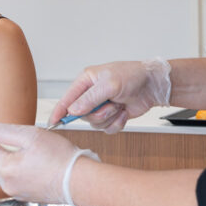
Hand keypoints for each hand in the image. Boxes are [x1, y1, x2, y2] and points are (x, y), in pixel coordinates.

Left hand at [0, 123, 96, 204]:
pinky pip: (13, 182)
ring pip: (1, 174)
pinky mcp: (27, 197)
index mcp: (6, 168)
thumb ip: (5, 131)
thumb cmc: (60, 157)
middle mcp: (8, 184)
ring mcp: (17, 193)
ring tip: (19, 150)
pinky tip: (29, 163)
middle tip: (6, 137)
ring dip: (4, 161)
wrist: (79, 181)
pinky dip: (15, 171)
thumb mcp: (32, 135)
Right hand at [50, 58, 170, 133]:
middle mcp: (91, 95)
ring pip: (95, 124)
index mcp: (86, 81)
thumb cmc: (132, 76)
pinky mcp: (112, 116)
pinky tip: (124, 112)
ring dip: (110, 117)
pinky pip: (107, 129)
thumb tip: (73, 110)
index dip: (59, 111)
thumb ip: (90, 99)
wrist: (152, 86)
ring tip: (119, 106)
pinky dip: (117, 123)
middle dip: (98, 114)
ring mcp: (101, 106)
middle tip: (110, 105)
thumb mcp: (109, 85)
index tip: (53, 122)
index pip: (67, 99)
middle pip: (82, 116)